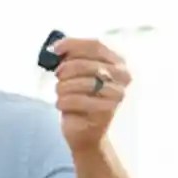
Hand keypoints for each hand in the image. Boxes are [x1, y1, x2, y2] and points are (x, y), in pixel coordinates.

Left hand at [51, 37, 132, 153]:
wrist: (87, 132)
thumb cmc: (80, 100)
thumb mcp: (77, 76)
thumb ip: (71, 59)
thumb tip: (55, 47)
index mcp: (118, 63)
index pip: (95, 45)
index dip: (72, 44)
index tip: (54, 49)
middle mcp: (122, 76)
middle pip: (84, 64)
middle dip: (65, 70)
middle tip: (58, 77)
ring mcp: (117, 94)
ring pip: (79, 82)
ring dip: (62, 88)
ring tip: (61, 93)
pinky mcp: (106, 111)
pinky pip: (76, 100)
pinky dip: (63, 101)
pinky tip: (63, 105)